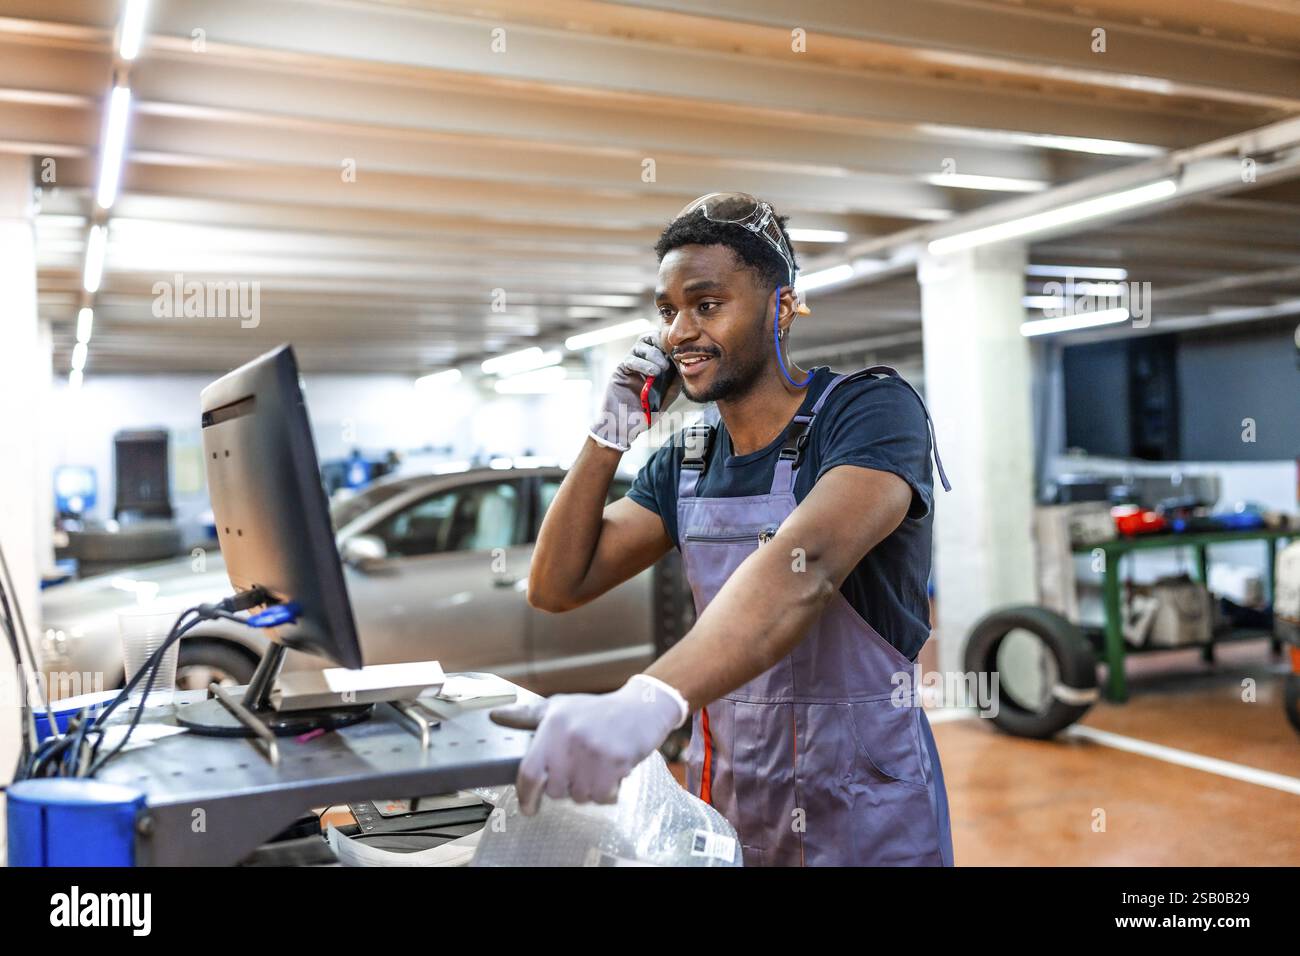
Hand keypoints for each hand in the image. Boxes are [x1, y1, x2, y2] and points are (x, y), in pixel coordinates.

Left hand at [489, 674, 686, 814]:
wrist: (640, 709)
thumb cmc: (595, 711)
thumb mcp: (559, 707)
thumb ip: (526, 716)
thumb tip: (495, 716)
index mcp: (553, 725)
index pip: (530, 771)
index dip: (526, 796)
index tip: (528, 807)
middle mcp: (570, 739)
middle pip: (555, 790)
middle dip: (563, 787)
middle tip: (575, 771)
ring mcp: (594, 753)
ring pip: (578, 796)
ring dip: (585, 790)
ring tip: (594, 767)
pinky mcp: (615, 764)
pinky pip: (601, 797)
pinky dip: (604, 792)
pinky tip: (609, 773)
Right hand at [589, 332, 679, 451]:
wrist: (626, 427)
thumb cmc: (645, 414)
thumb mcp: (667, 396)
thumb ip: (675, 381)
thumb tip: (685, 365)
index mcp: (654, 364)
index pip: (661, 344)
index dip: (671, 345)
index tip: (680, 355)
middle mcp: (642, 361)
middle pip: (650, 338)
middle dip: (662, 344)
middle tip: (670, 358)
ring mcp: (630, 365)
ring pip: (641, 345)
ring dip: (654, 354)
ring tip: (662, 369)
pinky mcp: (620, 371)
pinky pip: (631, 360)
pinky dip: (643, 364)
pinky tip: (652, 373)